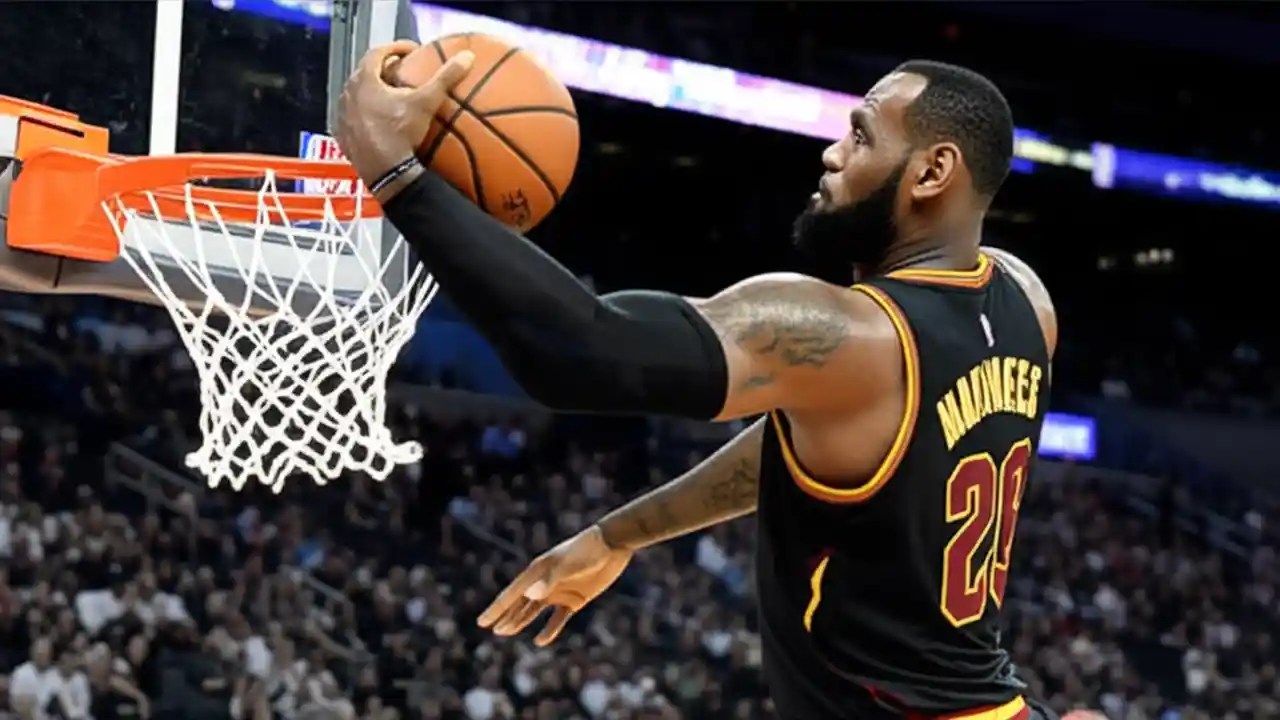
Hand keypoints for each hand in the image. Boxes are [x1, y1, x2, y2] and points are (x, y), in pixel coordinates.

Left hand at [335, 40, 474, 195]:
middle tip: (402, 73)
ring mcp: (343, 117)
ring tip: (391, 97)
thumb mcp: (426, 103)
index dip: (395, 48)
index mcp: (364, 81)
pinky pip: (352, 119)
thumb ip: (445, 78)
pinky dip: (364, 115)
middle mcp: (347, 95)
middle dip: (383, 70)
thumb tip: (466, 58)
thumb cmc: (400, 134)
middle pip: (365, 73)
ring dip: (372, 93)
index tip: (411, 51)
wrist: (386, 173)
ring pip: (356, 95)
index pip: (377, 53)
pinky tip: (378, 122)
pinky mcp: (343, 137)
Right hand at [477, 526, 632, 645]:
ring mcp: (559, 590)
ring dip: (521, 621)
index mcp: (538, 571)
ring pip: (534, 610)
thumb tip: (530, 596)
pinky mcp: (575, 599)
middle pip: (520, 603)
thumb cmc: (589, 550)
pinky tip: (540, 641)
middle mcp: (545, 582)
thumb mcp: (569, 564)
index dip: (496, 608)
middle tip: (492, 630)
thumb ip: (551, 580)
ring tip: (506, 632)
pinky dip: (550, 629)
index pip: (512, 594)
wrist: (614, 544)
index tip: (481, 622)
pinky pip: (558, 618)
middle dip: (506, 616)